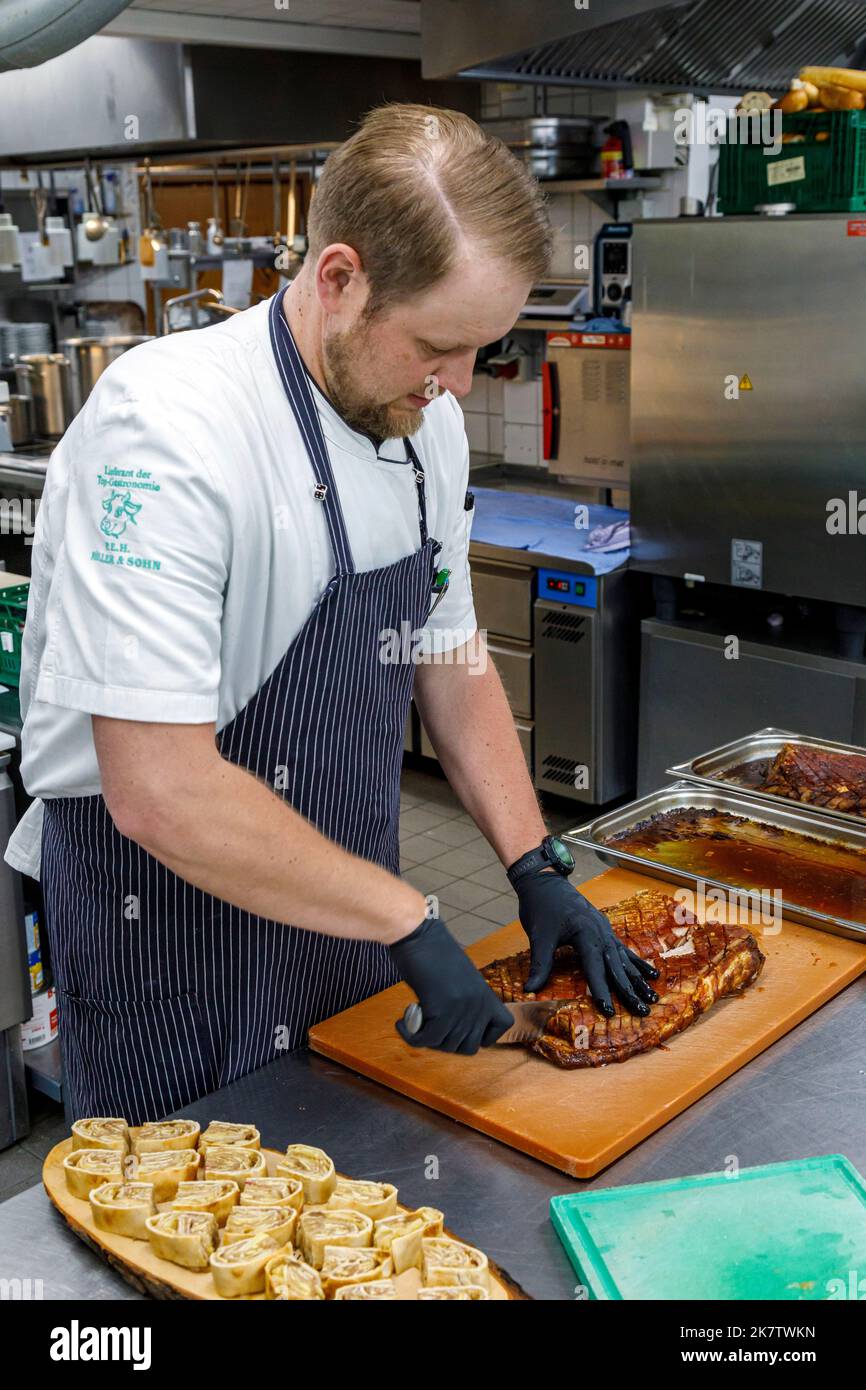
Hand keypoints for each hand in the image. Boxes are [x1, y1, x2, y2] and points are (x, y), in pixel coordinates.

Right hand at [390, 916, 512, 1053]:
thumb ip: (465, 1003)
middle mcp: (479, 1005)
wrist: (419, 936)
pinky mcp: (442, 1011)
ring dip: (426, 1038)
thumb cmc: (434, 952)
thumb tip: (455, 1029)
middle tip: (430, 1025)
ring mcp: (462, 1010)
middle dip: (446, 1041)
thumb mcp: (462, 979)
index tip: (459, 1027)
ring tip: (415, 1018)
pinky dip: (410, 1036)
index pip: (501, 1029)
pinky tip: (401, 1022)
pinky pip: (425, 1040)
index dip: (481, 1035)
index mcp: (487, 995)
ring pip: (446, 1046)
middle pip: (468, 1047)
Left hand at [515, 870, 659, 1016]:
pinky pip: (623, 950)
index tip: (608, 1010)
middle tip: (642, 1012)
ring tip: (652, 998)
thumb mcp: (539, 936)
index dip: (601, 990)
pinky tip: (650, 974)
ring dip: (637, 980)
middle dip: (628, 990)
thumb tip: (530, 989)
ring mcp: (605, 930)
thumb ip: (539, 964)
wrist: (544, 881)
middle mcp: (601, 931)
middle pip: (616, 966)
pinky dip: (636, 964)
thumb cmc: (540, 906)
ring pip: (624, 959)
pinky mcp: (604, 930)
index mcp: (586, 932)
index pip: (595, 967)